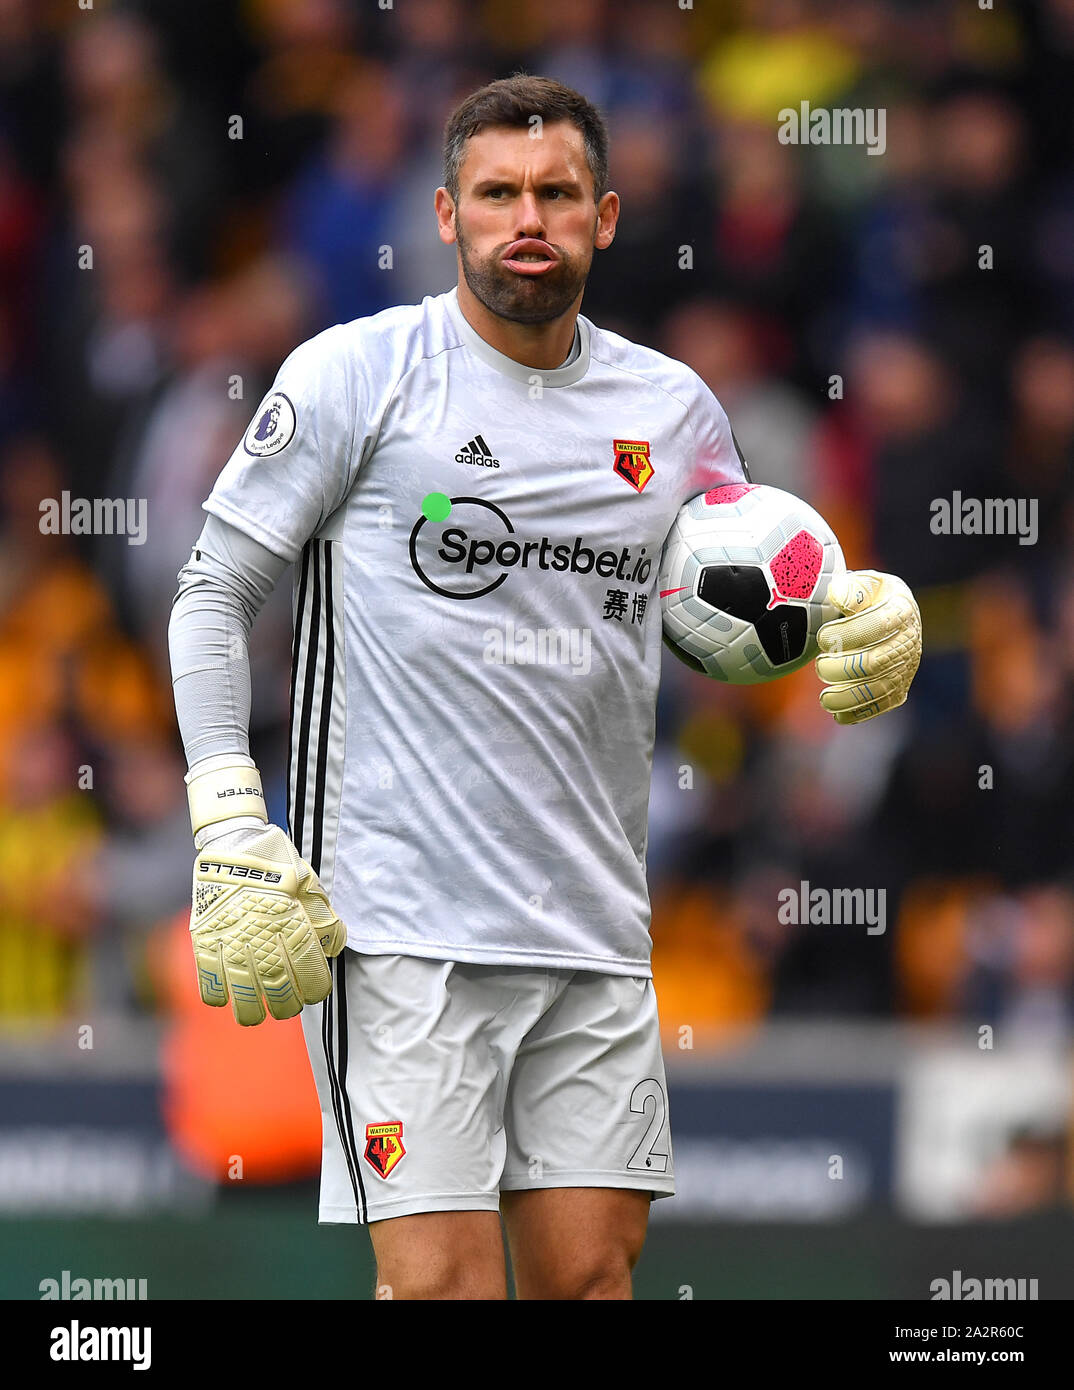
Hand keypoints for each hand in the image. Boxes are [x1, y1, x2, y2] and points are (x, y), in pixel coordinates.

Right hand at [190, 822, 346, 1025]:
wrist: (234, 840)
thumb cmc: (276, 862)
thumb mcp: (309, 883)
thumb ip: (321, 917)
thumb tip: (334, 947)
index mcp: (293, 922)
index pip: (310, 974)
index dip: (314, 990)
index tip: (313, 993)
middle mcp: (263, 936)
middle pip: (278, 990)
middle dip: (285, 1006)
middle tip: (286, 1008)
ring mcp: (231, 938)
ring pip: (243, 993)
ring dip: (250, 1011)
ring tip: (255, 1015)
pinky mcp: (206, 937)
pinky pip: (208, 978)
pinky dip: (216, 995)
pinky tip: (226, 998)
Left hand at [815, 569, 921, 723]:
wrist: (889, 615)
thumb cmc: (869, 597)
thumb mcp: (864, 583)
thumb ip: (851, 588)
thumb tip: (837, 594)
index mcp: (901, 609)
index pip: (879, 624)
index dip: (848, 634)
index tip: (823, 637)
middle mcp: (909, 641)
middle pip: (876, 663)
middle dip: (841, 669)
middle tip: (820, 666)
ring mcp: (907, 667)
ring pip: (879, 689)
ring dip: (847, 697)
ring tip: (824, 697)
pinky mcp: (900, 689)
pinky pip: (881, 705)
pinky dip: (858, 713)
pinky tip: (836, 712)